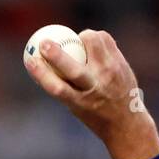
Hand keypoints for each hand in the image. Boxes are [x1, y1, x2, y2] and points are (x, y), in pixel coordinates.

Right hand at [23, 29, 158, 158]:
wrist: (127, 121)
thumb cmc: (94, 113)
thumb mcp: (75, 106)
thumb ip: (63, 86)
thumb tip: (43, 62)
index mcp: (80, 103)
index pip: (56, 88)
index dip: (40, 72)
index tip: (30, 60)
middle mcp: (95, 89)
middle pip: (73, 69)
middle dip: (56, 54)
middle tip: (44, 43)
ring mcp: (110, 75)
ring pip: (93, 44)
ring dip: (81, 37)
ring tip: (77, 41)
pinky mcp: (121, 63)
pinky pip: (105, 40)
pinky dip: (95, 37)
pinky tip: (91, 43)